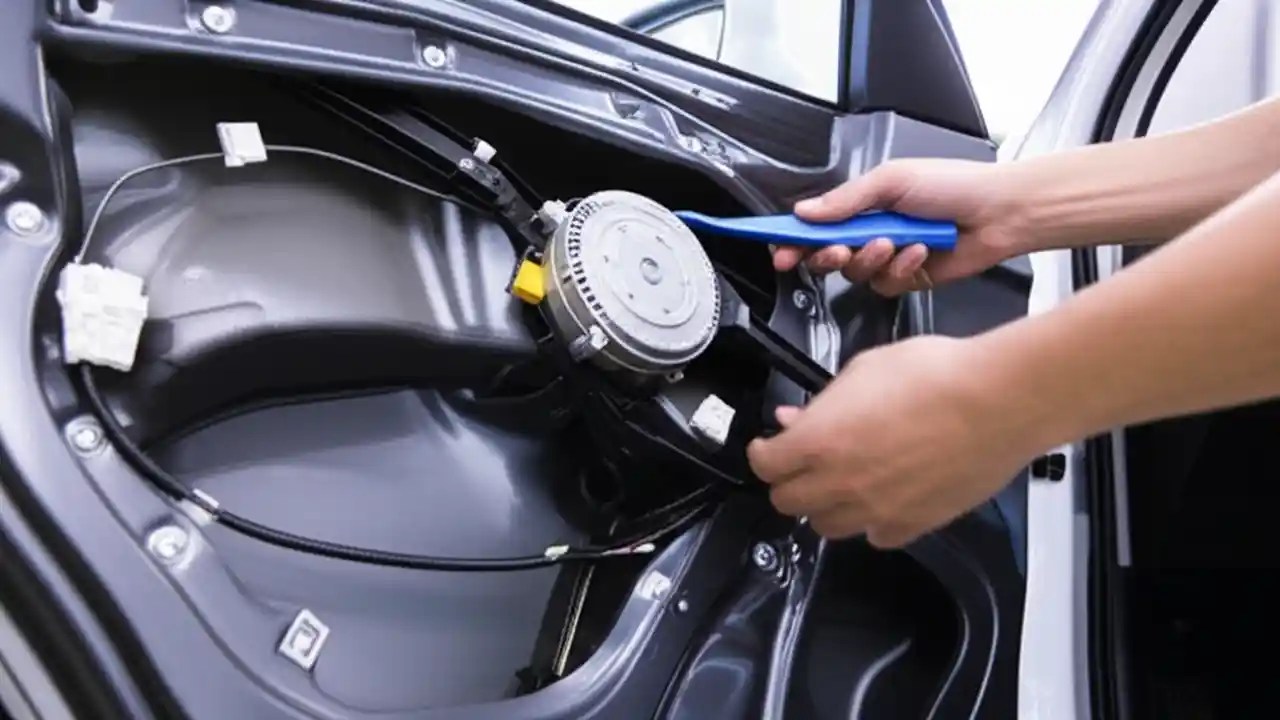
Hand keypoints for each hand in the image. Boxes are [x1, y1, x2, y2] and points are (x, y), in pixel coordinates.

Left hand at [746, 335, 1041, 547]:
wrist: (997, 401)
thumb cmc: (936, 374)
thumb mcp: (864, 369)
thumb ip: (824, 401)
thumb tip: (798, 418)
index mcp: (819, 442)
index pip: (765, 464)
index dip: (763, 452)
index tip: (768, 445)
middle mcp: (840, 483)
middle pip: (786, 502)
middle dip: (787, 481)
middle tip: (799, 464)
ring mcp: (875, 510)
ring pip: (826, 526)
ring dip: (824, 505)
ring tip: (840, 482)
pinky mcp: (912, 524)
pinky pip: (875, 537)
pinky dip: (870, 522)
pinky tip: (881, 500)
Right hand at [774, 159, 1029, 295]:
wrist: (999, 211)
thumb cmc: (954, 185)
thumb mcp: (892, 180)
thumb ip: (845, 200)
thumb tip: (805, 212)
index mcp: (861, 203)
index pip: (815, 223)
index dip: (792, 238)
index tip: (779, 248)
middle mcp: (870, 231)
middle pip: (826, 255)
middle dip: (826, 254)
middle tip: (836, 249)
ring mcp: (888, 256)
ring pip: (855, 273)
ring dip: (871, 257)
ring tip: (893, 241)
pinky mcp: (907, 278)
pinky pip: (886, 285)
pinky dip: (901, 268)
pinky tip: (919, 250)